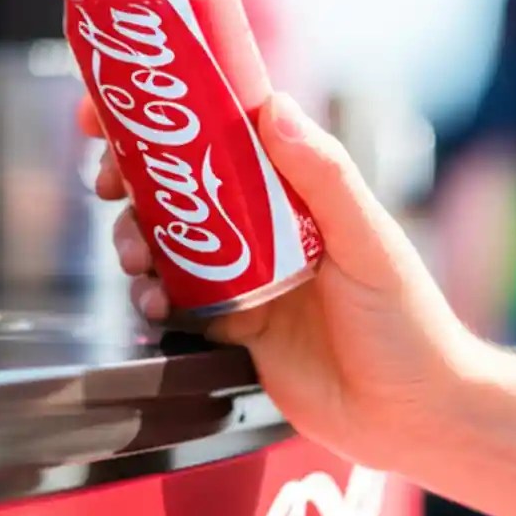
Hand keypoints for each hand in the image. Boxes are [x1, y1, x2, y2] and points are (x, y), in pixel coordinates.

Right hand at [94, 93, 475, 468]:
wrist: (409, 416)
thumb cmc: (408, 322)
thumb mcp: (368, 240)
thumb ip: (325, 176)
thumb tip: (274, 107)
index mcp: (301, 187)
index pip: (229, 128)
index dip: (173, 107)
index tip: (122, 99)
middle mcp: (268, 223)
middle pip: (183, 180)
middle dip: (132, 173)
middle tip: (106, 178)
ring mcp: (247, 273)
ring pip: (168, 239)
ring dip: (134, 238)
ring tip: (133, 256)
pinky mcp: (233, 324)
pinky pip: (177, 299)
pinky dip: (153, 296)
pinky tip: (154, 303)